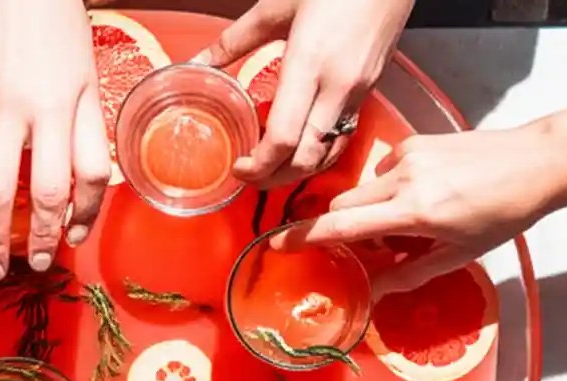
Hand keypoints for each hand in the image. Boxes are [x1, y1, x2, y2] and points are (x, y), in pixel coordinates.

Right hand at [0, 0, 110, 281]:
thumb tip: (82, 200)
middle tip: (3, 270)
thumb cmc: (60, 33)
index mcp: (58, 107)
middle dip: (2, 241)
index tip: (65, 246)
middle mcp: (13, 108)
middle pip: (4, 192)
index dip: (68, 224)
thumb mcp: (89, 83)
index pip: (67, 184)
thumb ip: (88, 139)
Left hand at [194, 0, 413, 187]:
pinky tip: (301, 152)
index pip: (282, 138)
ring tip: (270, 171)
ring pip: (327, 155)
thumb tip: (197, 62)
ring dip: (297, 172)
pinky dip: (320, 155)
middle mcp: (336, 87)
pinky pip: (342, 139)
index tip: (237, 167)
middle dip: (273, 178)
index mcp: (309, 64)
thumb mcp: (276, 6)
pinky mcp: (368, 93)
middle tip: (248, 177)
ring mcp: (357, 93)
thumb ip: (234, 40)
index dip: (257, 164)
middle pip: (304, 158)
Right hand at [276, 126, 560, 293]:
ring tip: (409, 223)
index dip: (303, 238)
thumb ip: (410, 274)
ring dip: (369, 210)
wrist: (536, 162)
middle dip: (343, 227)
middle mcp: (403, 179)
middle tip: (373, 247)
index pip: (342, 226)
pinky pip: (384, 170)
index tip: (276, 246)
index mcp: (413, 212)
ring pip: (362, 188)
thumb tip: (374, 295)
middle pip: (342, 204)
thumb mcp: (460, 254)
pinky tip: (424, 195)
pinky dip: (389, 189)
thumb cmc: (504, 213)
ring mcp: (408, 156)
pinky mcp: (415, 141)